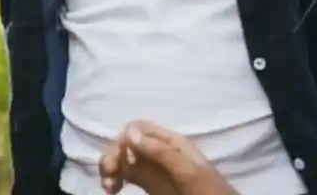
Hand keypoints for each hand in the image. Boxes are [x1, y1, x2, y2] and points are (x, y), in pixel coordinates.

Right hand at [99, 121, 236, 194]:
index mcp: (171, 143)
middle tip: (108, 177)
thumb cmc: (209, 192)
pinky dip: (115, 180)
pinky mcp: (151, 184)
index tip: (122, 162)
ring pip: (123, 160)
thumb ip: (160, 151)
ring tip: (108, 188)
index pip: (138, 129)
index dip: (125, 141)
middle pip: (127, 143)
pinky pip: (127, 176)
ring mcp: (155, 169)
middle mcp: (160, 152)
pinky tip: (112, 190)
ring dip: (111, 168)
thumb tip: (128, 132)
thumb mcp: (188, 171)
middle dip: (113, 156)